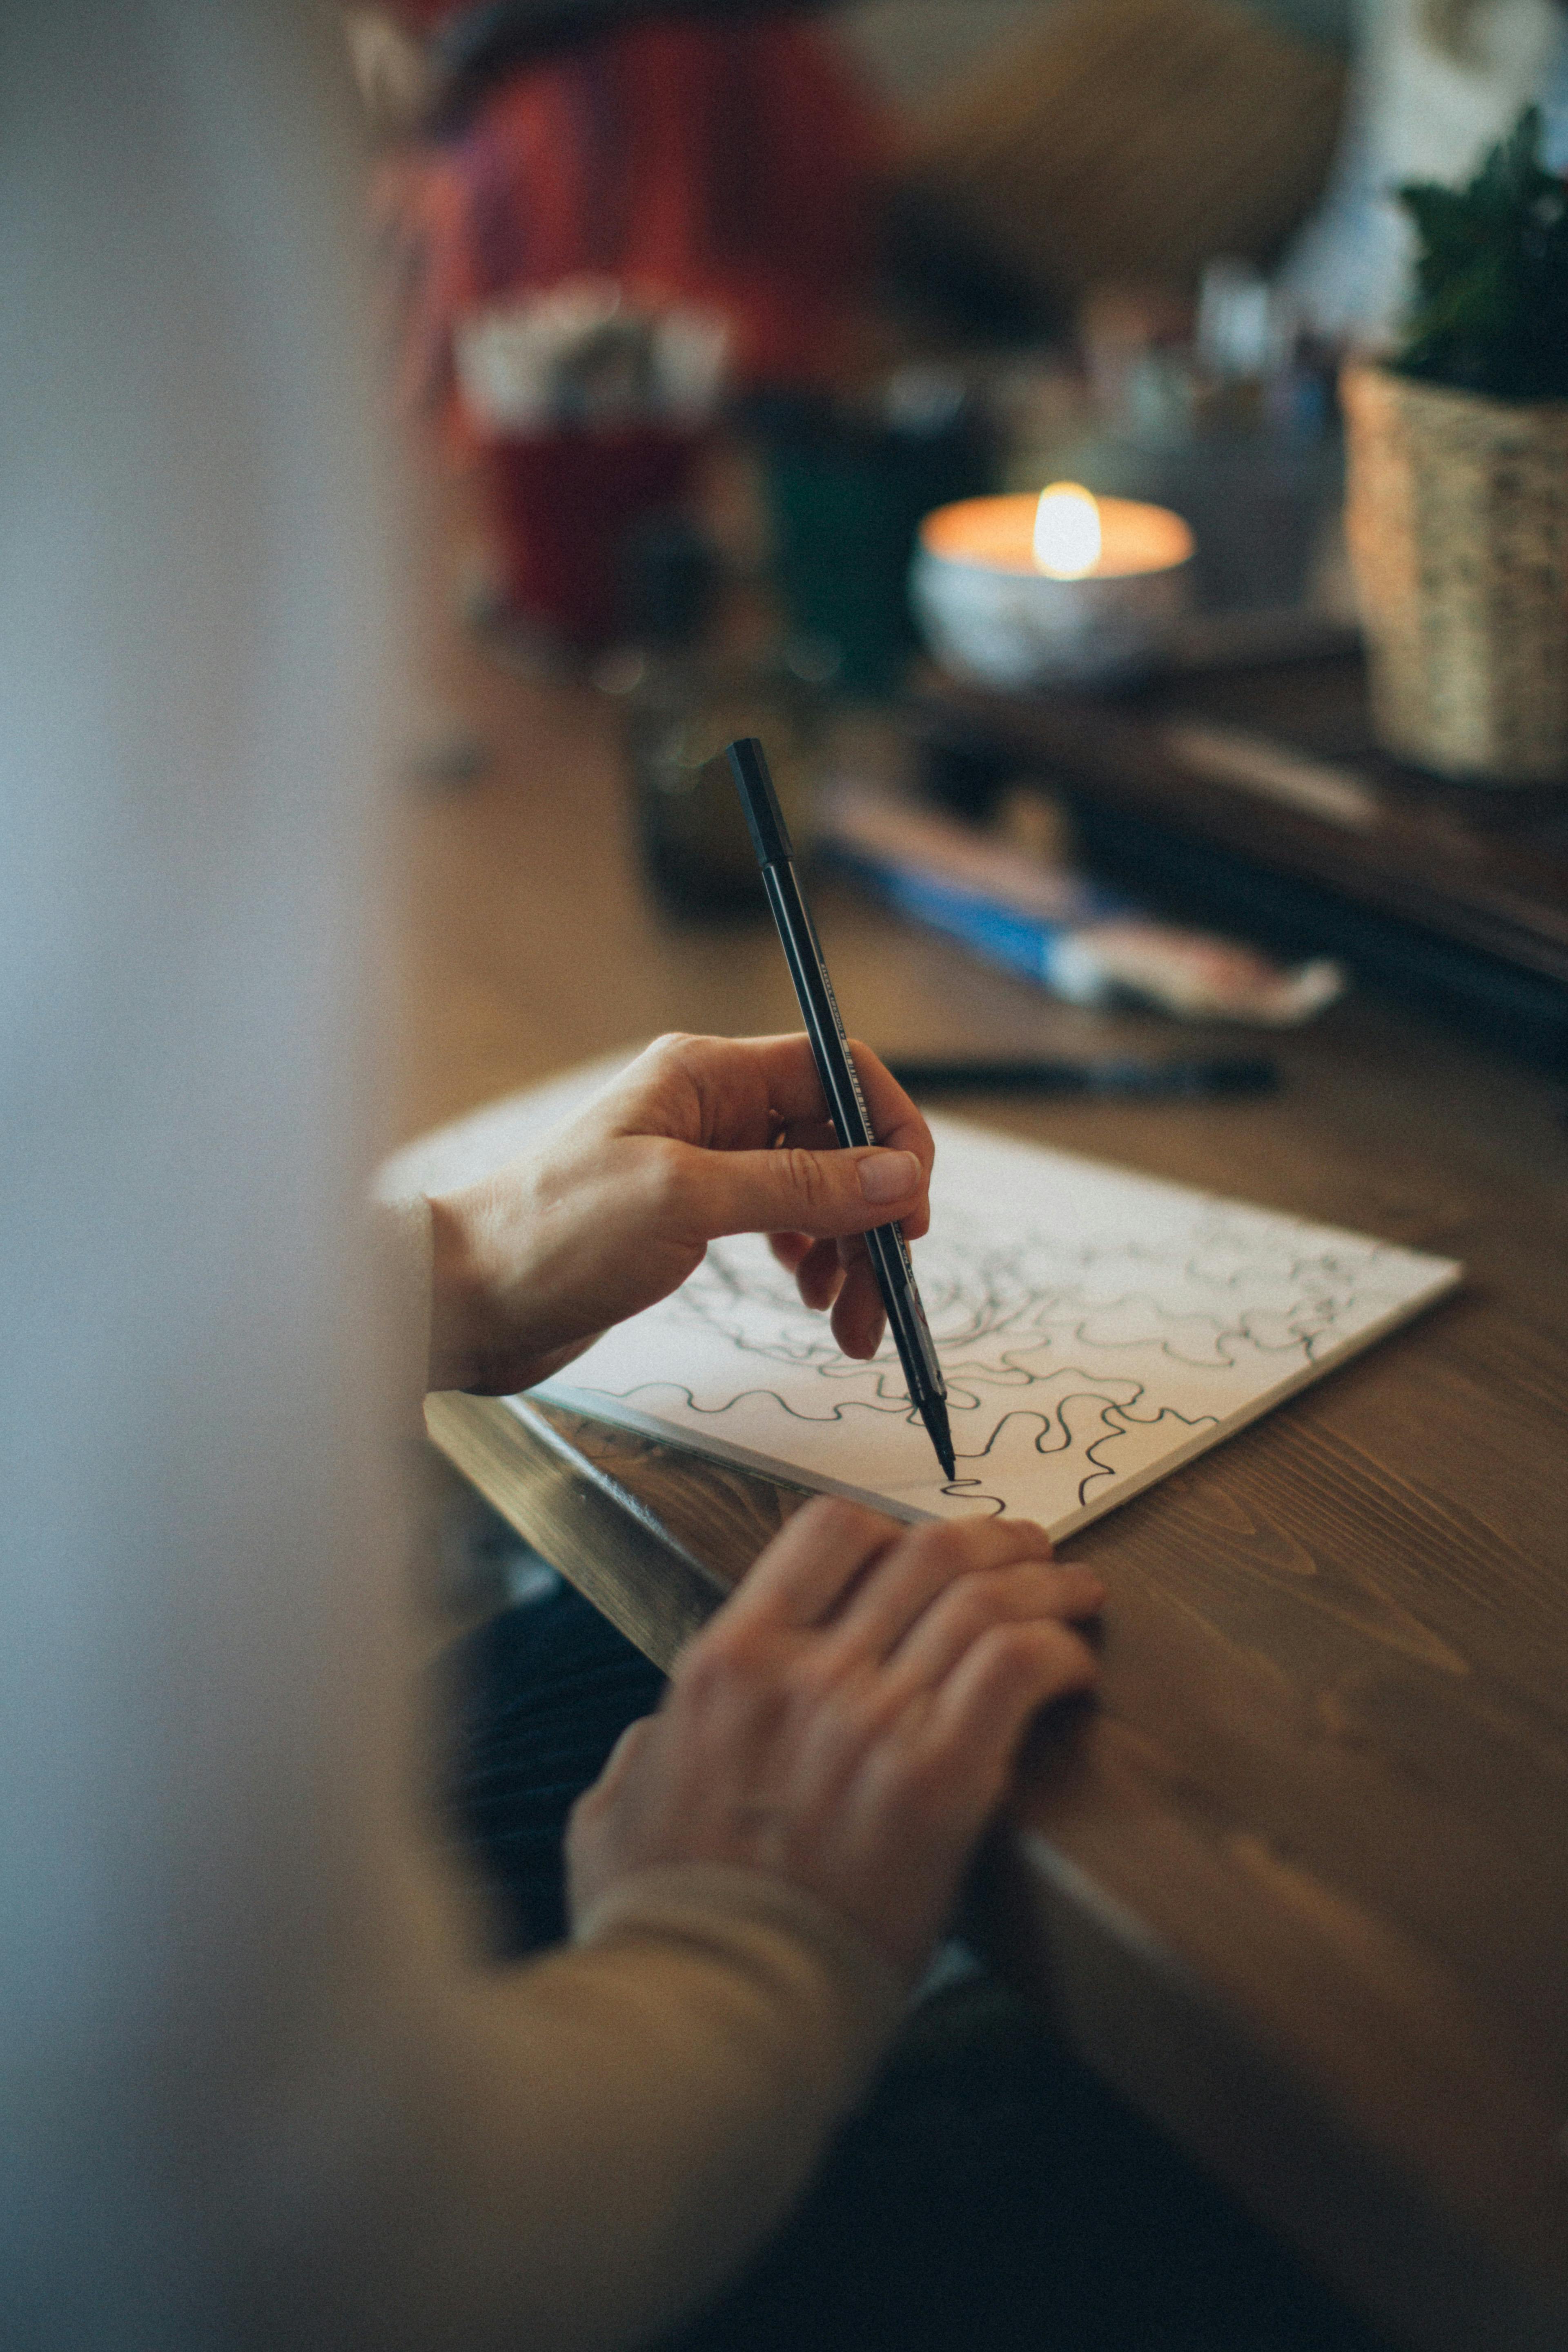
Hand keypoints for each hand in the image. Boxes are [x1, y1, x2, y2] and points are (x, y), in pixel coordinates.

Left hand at [425, 1033, 933, 1393]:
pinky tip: (811, 1297)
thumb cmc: (551, 1235)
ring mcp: (703, 1165)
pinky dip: (812, 1262)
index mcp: (707, 1076)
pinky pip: (783, 1226)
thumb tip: (896, 1176)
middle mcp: (711, 1110)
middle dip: (872, 1213)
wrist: (467, 1300)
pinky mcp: (692, 1219)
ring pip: (816, 1191)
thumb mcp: (688, 1202)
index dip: (889, 1129)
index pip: (836, 1071)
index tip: (911, 1203)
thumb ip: (799, 1186)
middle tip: (887, 1289)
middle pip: (837, 1140)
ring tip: (850, 1321)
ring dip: (849, 1250)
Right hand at [566, 1500, 1102, 1984]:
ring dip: (1044, 1588)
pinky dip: (1057, 1650)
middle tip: (1030, 1551)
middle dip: (991, 1541)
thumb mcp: (614, 1810)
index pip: (829, 1531)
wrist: (710, 2012)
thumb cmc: (658, 1924)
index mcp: (730, 1663)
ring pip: (983, 1601)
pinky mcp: (939, 1784)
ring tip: (1078, 1595)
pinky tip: (1076, 1662)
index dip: (893, 1528)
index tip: (925, 1548)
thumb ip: (647, 1754)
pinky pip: (1015, 1671)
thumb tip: (661, 1740)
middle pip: (926, 1554)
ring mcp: (873, 1722)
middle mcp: (806, 1673)